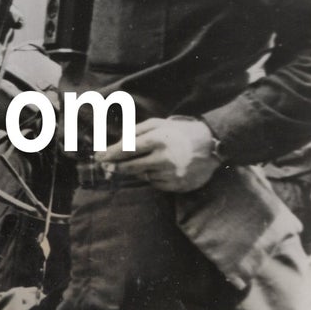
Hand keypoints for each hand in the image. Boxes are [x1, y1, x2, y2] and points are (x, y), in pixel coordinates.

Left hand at [93, 117, 220, 192]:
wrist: (212, 145)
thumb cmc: (180, 132)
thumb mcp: (159, 124)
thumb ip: (136, 132)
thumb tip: (117, 144)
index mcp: (159, 140)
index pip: (127, 149)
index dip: (110, 154)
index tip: (98, 157)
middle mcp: (164, 158)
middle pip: (131, 166)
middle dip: (115, 167)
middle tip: (105, 167)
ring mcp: (171, 173)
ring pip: (143, 176)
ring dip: (137, 171)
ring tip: (143, 162)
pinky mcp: (178, 185)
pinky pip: (156, 184)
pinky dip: (152, 177)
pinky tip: (159, 169)